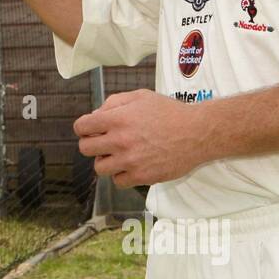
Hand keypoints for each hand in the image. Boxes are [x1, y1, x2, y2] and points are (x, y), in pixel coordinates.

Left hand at [73, 90, 210, 188]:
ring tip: (118, 155)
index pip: (81, 127)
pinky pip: (118, 182)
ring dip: (106, 161)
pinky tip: (131, 166)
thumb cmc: (170, 112)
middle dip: (91, 144)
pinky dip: (121, 175)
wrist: (197, 133)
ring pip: (99, 168)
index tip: (92, 129)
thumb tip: (96, 116)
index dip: (84, 127)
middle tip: (104, 142)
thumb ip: (114, 103)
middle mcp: (120, 140)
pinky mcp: (142, 176)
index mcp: (117, 118)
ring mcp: (130, 160)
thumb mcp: (141, 97)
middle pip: (85, 148)